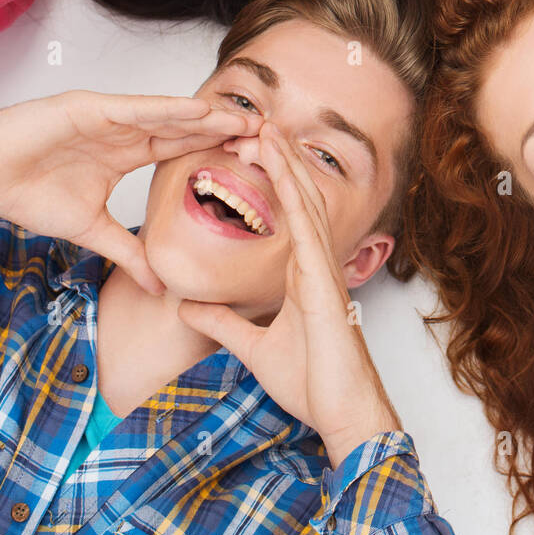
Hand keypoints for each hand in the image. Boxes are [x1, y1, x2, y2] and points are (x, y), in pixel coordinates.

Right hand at [0, 91, 257, 292]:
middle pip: (184, 129)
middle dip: (223, 131)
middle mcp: (124, 130)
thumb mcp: (91, 230)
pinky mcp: (89, 108)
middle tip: (268, 135)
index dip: (216, 153)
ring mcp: (109, 116)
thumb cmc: (29, 194)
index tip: (254, 160)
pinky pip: (136, 109)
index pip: (182, 151)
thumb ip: (128, 253)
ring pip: (167, 115)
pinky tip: (197, 110)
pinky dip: (166, 109)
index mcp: (127, 153)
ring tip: (244, 119)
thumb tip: (158, 287)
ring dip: (206, 117)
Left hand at [177, 124, 398, 465]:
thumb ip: (224, 323)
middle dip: (278, 159)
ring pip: (304, 201)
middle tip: (255, 121)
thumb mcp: (253, 348)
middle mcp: (316, 263)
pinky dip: (293, 193)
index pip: (286, 215)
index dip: (271, 180)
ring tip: (265, 128)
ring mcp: (322, 268)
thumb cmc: (312, 384)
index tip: (249, 150)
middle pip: (298, 197)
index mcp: (302, 275)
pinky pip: (305, 226)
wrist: (343, 413)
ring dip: (285, 163)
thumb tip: (190, 307)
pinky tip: (281, 167)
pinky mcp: (322, 280)